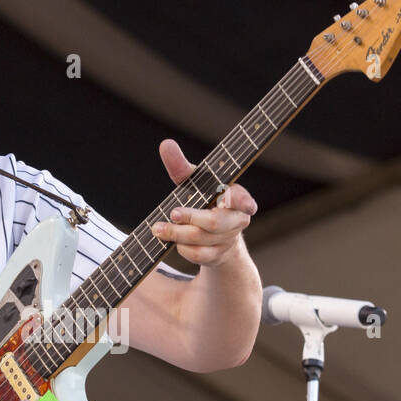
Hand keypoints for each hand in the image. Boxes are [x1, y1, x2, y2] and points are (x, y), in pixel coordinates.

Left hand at [152, 139, 256, 267]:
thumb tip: (165, 144)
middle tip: (172, 213)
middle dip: (191, 218)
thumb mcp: (194, 183)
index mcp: (236, 198)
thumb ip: (181, 166)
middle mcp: (236, 220)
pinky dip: (182, 248)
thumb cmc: (204, 201)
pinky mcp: (217, 256)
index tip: (230, 199)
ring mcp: (228, 240)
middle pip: (214, 222)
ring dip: (177, 234)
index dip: (240, 200)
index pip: (242, 199)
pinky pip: (197, 254)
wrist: (214, 237)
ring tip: (159, 228)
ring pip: (202, 239)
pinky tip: (173, 241)